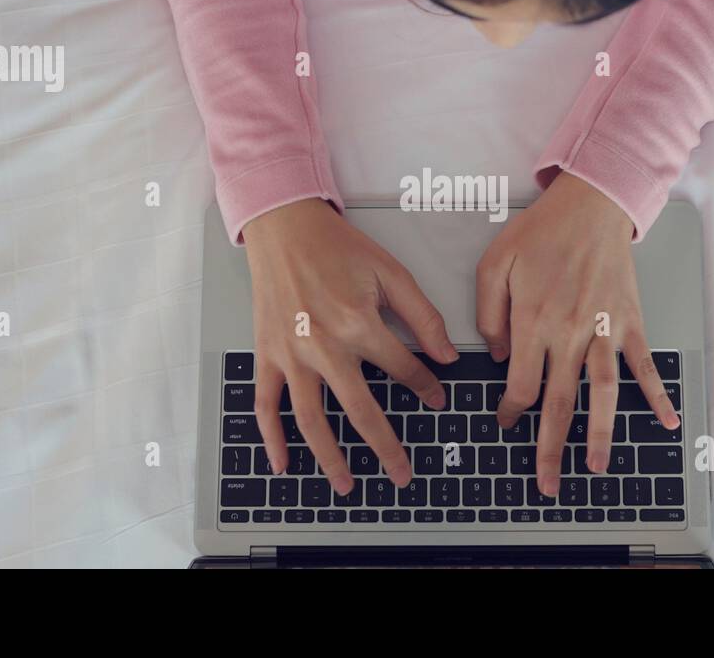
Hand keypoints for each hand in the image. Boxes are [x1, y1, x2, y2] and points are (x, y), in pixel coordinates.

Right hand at [244, 198, 454, 493]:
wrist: (285, 228)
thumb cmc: (336, 247)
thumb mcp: (390, 272)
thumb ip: (422, 315)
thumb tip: (446, 354)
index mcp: (359, 323)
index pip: (403, 369)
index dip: (426, 387)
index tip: (437, 400)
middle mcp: (324, 346)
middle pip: (360, 410)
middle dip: (385, 448)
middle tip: (402, 475)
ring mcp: (292, 355)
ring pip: (311, 419)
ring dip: (329, 457)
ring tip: (346, 485)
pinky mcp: (268, 355)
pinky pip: (266, 405)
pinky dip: (271, 437)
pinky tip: (282, 463)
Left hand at [476, 171, 679, 496]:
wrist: (591, 203)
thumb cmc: (541, 232)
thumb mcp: (494, 264)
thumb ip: (488, 314)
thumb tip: (498, 355)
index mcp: (533, 321)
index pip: (519, 384)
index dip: (510, 411)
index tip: (505, 423)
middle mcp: (569, 332)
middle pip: (559, 402)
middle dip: (550, 448)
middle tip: (547, 483)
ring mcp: (603, 330)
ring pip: (602, 394)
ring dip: (599, 435)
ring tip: (596, 469)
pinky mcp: (630, 322)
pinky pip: (643, 365)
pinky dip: (656, 394)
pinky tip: (665, 422)